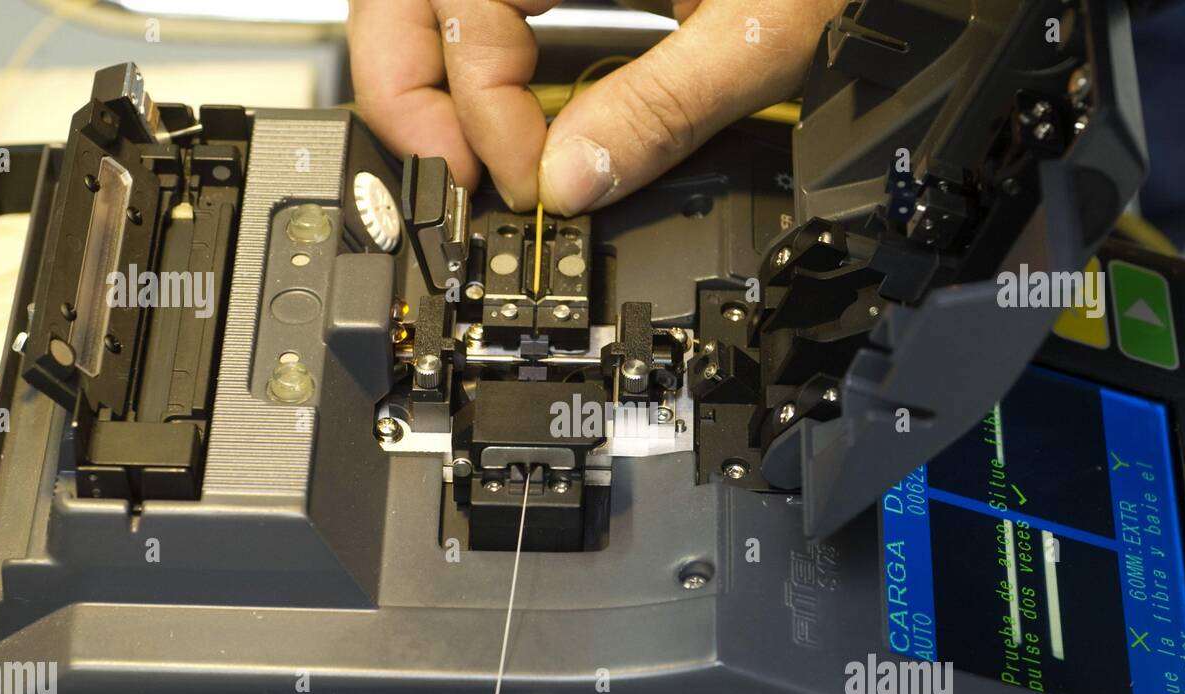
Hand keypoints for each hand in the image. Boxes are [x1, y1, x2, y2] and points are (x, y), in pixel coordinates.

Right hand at [349, 0, 838, 214]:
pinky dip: (508, 69)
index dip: (463, 107)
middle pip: (420, 1)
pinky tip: (529, 121)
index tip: (517, 185)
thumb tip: (577, 185)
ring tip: (489, 166)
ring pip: (456, 7)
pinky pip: (514, 9)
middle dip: (424, 99)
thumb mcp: (764, 29)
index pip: (448, 7)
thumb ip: (665, 106)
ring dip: (459, 90)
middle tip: (460, 185)